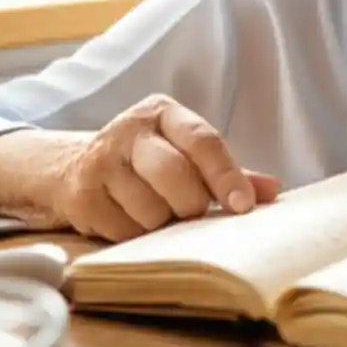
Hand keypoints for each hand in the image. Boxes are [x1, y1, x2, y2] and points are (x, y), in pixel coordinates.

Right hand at [51, 94, 279, 240]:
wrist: (74, 167)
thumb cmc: (150, 161)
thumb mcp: (189, 154)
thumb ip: (230, 171)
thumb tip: (272, 190)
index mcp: (164, 113)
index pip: (203, 141)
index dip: (226, 175)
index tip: (243, 205)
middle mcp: (129, 130)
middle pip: (174, 174)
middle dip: (191, 203)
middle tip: (191, 210)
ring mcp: (100, 161)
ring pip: (150, 209)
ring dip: (163, 221)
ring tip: (156, 208)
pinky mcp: (81, 195)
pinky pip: (125, 231)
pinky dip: (137, 234)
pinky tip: (130, 218)